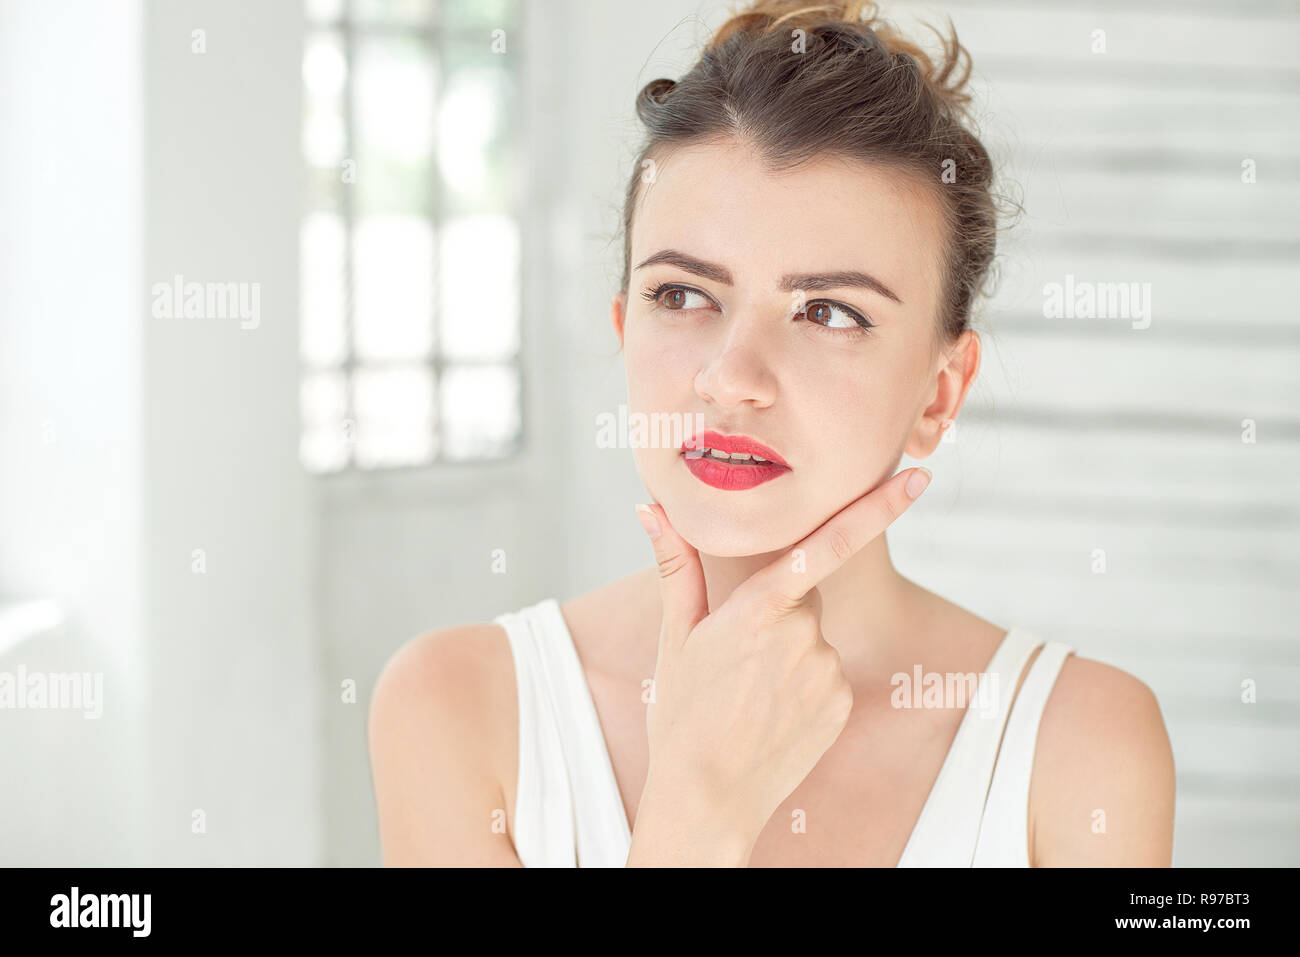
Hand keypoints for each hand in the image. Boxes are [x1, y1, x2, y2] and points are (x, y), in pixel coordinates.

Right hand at [632, 467, 932, 850]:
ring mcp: (826, 672)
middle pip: (805, 597)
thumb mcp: (673, 636)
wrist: (706, 796)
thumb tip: (649, 508)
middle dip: (780, 612)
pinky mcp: (841, 703)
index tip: (917, 477)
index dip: (878, 507)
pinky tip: (772, 712)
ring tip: (751, 693)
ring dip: (790, 652)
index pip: (827, 544)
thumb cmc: (681, 713)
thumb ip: (674, 566)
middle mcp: (802, 636)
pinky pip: (828, 675)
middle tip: (738, 655)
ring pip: (815, 638)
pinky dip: (805, 685)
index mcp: (759, 609)